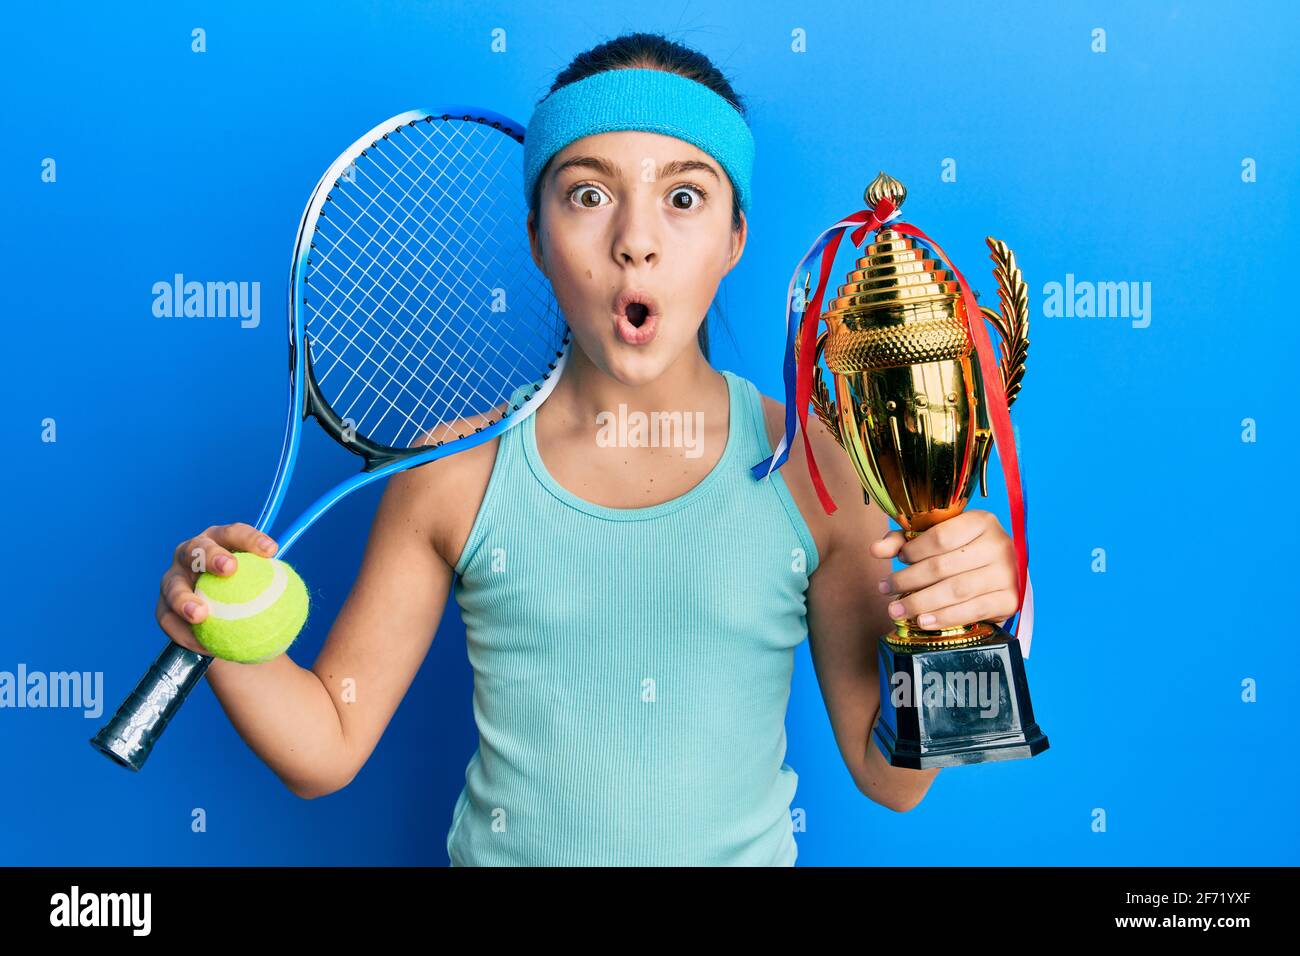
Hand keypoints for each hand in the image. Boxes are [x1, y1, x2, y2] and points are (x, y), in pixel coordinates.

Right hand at [156, 523, 279, 655]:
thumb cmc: (262, 611)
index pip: (234, 534)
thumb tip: (328, 595)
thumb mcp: (280, 599)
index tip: (273, 551)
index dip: (251, 538)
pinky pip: (169, 622)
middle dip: (211, 556)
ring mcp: (174, 582)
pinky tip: (204, 647)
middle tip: (230, 570)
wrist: (235, 638)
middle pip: (196, 550)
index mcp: (220, 542)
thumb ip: (290, 590)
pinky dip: (185, 633)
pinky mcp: (163, 611)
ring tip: (202, 614)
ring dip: (186, 598)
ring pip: (175, 586)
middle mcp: (192, 557)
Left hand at [867, 510, 1018, 629]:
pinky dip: (944, 618)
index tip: (898, 559)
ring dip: (921, 602)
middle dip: (908, 580)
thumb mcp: (936, 538)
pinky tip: (923, 621)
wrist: (1000, 573)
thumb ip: (905, 541)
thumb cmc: (963, 552)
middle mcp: (998, 545)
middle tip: (886, 589)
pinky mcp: (1010, 599)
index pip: (941, 536)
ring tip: (897, 610)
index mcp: (981, 521)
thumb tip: (875, 549)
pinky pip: (972, 610)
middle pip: (944, 566)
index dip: (914, 550)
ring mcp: (1007, 573)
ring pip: (956, 590)